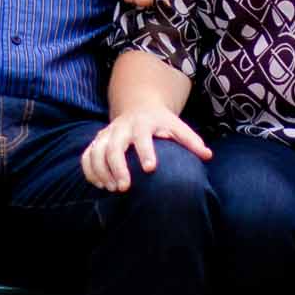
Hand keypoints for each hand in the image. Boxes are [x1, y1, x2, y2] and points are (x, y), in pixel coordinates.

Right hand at [81, 105, 211, 192]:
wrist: (138, 106)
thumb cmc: (161, 122)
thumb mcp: (177, 126)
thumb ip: (191, 141)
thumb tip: (208, 155)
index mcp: (143, 123)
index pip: (142, 137)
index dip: (145, 151)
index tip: (150, 169)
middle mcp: (122, 127)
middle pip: (114, 146)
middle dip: (117, 167)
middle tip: (124, 187)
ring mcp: (107, 134)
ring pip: (96, 151)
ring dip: (101, 171)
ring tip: (112, 189)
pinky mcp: (97, 141)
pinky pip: (87, 156)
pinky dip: (89, 171)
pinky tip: (100, 185)